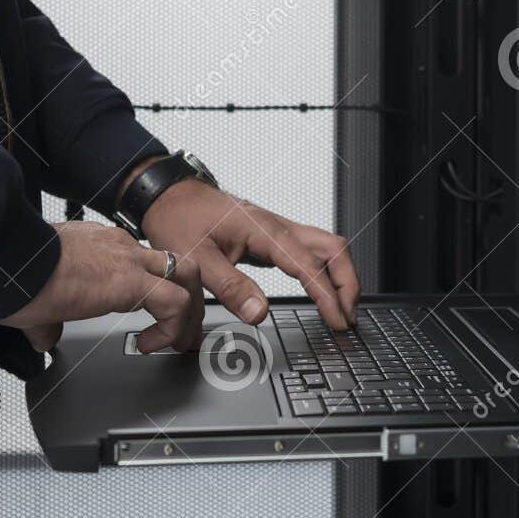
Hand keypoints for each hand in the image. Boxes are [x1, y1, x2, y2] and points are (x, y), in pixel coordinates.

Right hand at [0, 221, 204, 352]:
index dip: (154, 293)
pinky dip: (172, 329)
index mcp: (100, 247)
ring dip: (190, 314)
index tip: (148, 320)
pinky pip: (174, 303)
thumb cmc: (13, 272)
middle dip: (189, 299)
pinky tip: (151, 345)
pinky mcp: (129, 282)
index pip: (143, 263)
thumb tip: (44, 336)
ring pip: (188, 276)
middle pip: (176, 263)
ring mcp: (128, 262)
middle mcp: (120, 248)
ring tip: (178, 343)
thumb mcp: (36, 297)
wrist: (5, 260)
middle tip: (183, 332)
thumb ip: (47, 317)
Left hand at [140, 180, 359, 329]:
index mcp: (263, 229)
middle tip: (348, 317)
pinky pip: (311, 251)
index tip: (337, 320)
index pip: (309, 264)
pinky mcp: (273, 237)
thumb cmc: (180, 220)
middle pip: (333, 249)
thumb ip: (230, 287)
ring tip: (341, 309)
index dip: (328, 295)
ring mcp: (278, 230)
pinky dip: (324, 272)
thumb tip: (260, 314)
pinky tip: (321, 291)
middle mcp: (277, 226)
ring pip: (327, 247)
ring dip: (340, 276)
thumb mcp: (196, 259)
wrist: (170, 197)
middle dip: (348, 283)